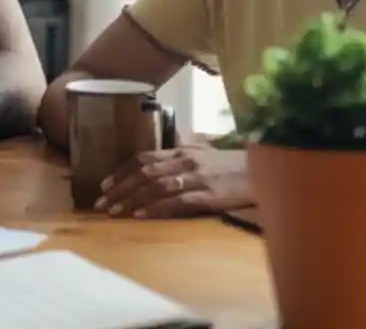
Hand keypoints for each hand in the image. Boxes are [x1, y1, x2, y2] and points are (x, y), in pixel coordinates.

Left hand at [95, 145, 253, 218]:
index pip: (144, 158)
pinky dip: (157, 208)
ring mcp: (197, 177)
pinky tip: (142, 215)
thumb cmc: (233, 166)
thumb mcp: (204, 155)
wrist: (264, 171)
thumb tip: (157, 165)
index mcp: (182, 151)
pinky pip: (177, 201)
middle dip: (120, 189)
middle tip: (101, 204)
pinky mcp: (209, 194)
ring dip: (132, 199)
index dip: (121, 171)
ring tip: (115, 212)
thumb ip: (181, 158)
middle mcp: (185, 161)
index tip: (104, 186)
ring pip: (156, 187)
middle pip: (144, 173)